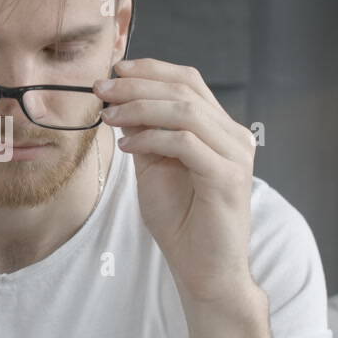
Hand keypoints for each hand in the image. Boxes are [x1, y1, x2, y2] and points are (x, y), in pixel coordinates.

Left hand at [95, 59, 257, 302]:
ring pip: (186, 111)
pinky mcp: (228, 177)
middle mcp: (234, 136)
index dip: (151, 70)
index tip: (114, 71)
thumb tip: (118, 100)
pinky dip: (151, 138)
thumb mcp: (154, 166)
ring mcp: (236, 155)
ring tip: (108, 116)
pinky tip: (127, 145)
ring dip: (140, 107)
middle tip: (102, 88)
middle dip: (137, 85)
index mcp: (219, 129)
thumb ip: (144, 132)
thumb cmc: (181, 220)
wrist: (203, 268)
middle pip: (185, 89)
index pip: (188, 81)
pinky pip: (185, 143)